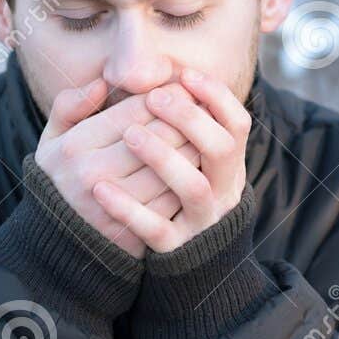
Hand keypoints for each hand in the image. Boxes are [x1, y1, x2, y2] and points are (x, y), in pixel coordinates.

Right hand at [32, 78, 201, 258]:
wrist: (55, 244)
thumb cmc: (57, 182)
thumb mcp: (50, 140)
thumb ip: (68, 106)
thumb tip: (101, 83)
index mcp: (75, 146)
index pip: (133, 111)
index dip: (164, 97)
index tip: (183, 89)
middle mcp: (92, 174)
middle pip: (157, 137)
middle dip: (187, 119)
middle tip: (204, 109)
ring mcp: (113, 207)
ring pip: (171, 169)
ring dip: (195, 149)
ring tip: (208, 136)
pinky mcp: (131, 234)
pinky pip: (172, 202)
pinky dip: (191, 183)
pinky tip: (201, 169)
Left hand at [93, 68, 251, 254]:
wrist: (186, 265)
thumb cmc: (176, 194)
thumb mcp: (189, 159)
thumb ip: (179, 121)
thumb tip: (163, 76)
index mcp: (227, 165)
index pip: (237, 123)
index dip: (216, 96)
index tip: (185, 74)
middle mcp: (223, 191)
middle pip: (221, 148)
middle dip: (190, 118)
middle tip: (156, 97)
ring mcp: (201, 221)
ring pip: (193, 188)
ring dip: (164, 157)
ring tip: (131, 136)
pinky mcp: (176, 249)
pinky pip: (156, 230)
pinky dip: (128, 210)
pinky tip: (101, 190)